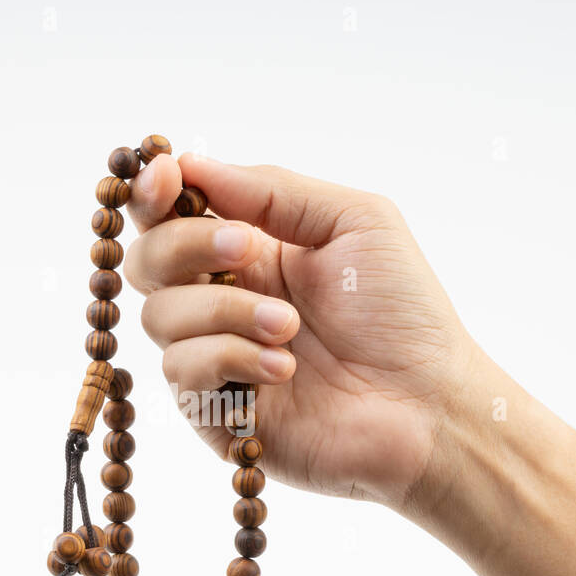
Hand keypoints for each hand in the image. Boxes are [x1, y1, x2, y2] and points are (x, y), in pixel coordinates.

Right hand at [124, 152, 475, 507]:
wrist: (427, 404)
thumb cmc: (403, 313)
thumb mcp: (353, 222)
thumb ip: (272, 190)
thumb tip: (190, 163)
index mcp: (249, 251)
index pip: (171, 214)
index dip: (154, 192)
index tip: (166, 176)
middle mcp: (222, 301)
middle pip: (147, 261)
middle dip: (185, 245)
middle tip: (246, 251)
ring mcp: (215, 357)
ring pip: (160, 316)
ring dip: (225, 311)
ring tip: (289, 327)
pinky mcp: (215, 411)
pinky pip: (181, 371)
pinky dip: (229, 358)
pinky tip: (283, 369)